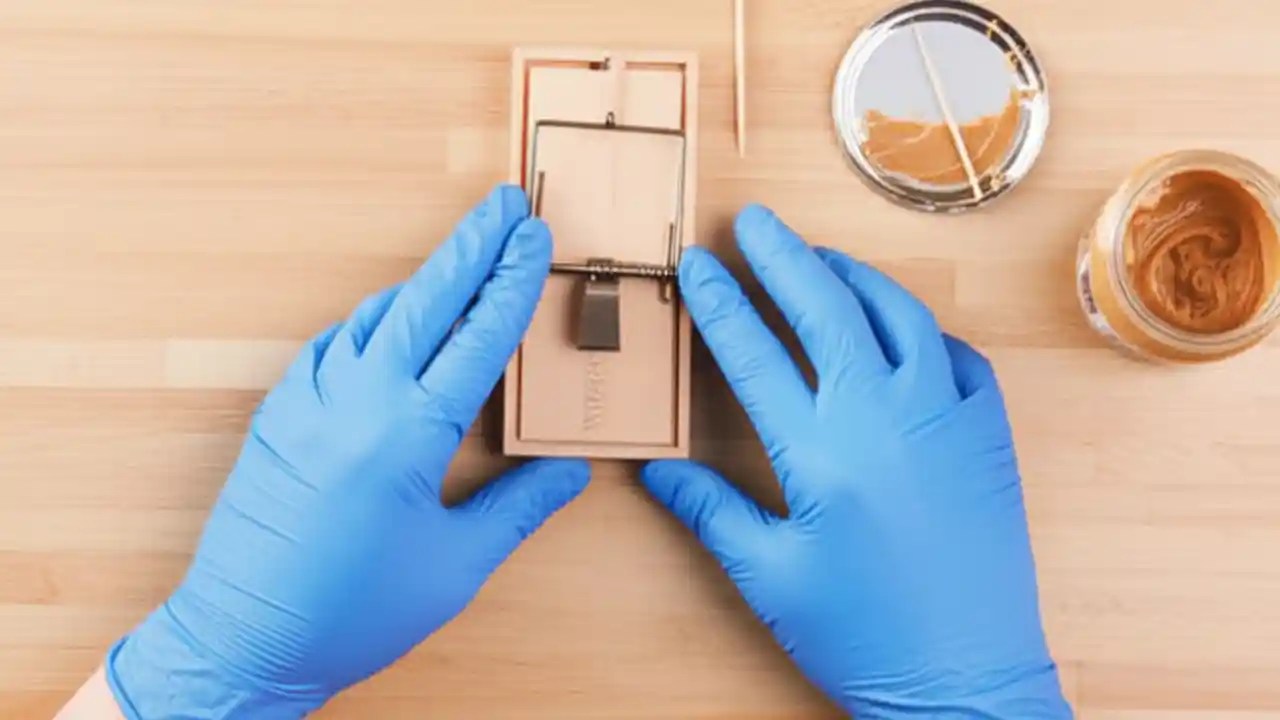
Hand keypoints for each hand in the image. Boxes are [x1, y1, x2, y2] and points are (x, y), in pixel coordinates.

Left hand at [104, 186, 588, 717]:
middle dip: (471, 244)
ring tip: (464, 258)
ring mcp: (307, 400)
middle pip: (426, 299)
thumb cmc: (353, 613)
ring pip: (375, 315)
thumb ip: (518, 508)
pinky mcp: (277, 413)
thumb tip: (572, 474)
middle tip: (505, 202)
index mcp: (409, 434)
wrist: (243, 639)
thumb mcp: (456, 566)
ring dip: (424, 282)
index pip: (479, 337)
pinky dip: (372, 322)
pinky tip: (392, 322)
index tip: (536, 238)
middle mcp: (355, 400)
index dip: (513, 282)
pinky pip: (333, 344)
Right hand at [643, 206, 1070, 718]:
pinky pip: (959, 356)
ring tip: (820, 260)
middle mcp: (886, 416)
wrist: (967, 679)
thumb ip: (709, 512)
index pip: (754, 352)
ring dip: (854, 276)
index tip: (697, 262)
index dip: (719, 302)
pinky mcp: (989, 434)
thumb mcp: (769, 578)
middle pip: (826, 308)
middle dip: (783, 256)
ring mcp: (947, 417)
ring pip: (898, 314)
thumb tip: (655, 470)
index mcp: (820, 451)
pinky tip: (901, 330)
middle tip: (755, 222)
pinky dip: (924, 331)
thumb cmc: (862, 636)